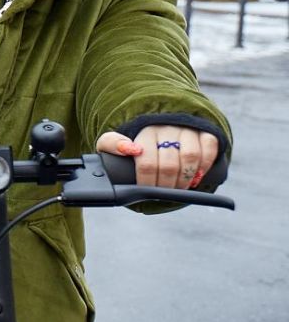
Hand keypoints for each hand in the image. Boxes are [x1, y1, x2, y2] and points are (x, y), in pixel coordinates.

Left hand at [96, 125, 219, 188]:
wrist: (159, 128)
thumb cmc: (134, 143)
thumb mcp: (114, 142)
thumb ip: (111, 144)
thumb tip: (128, 148)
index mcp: (144, 132)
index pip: (147, 162)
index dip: (148, 183)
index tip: (147, 191)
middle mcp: (166, 128)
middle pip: (169, 165)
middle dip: (166, 186)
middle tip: (162, 193)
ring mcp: (186, 129)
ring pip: (190, 157)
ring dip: (185, 179)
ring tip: (178, 188)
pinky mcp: (204, 132)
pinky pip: (210, 147)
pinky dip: (205, 166)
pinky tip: (196, 177)